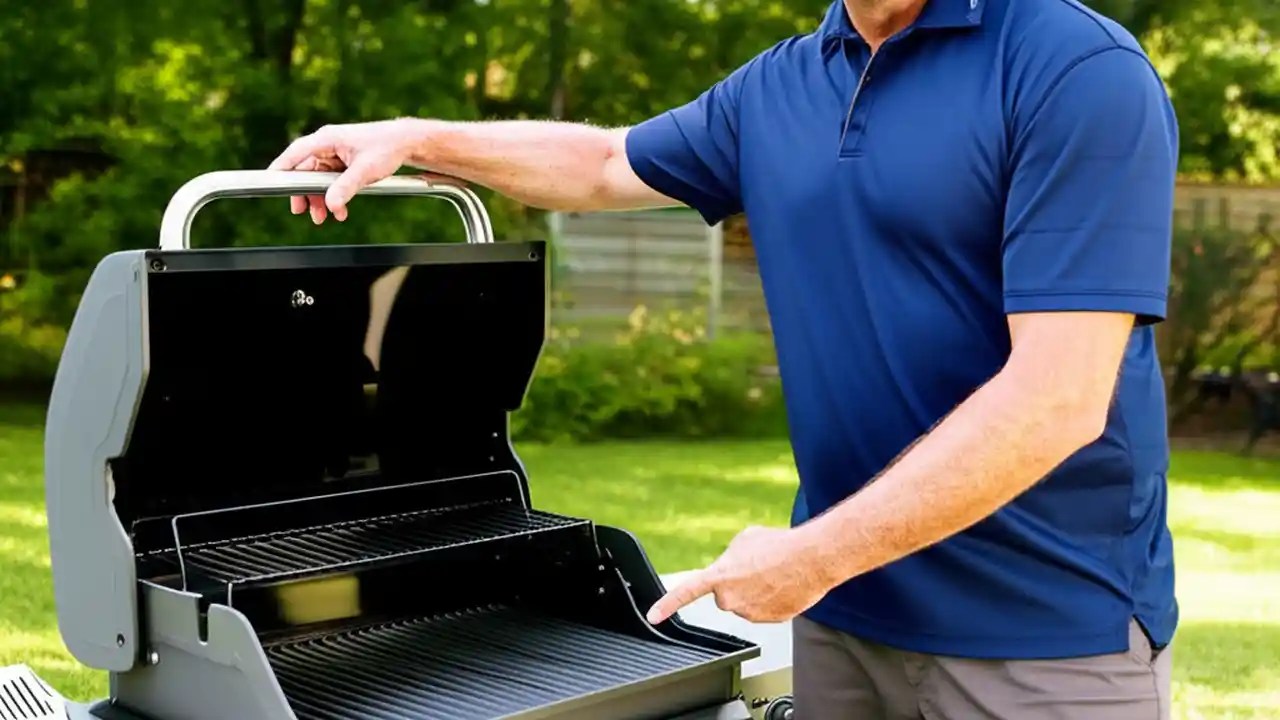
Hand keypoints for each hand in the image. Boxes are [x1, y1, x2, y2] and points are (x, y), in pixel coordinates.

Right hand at [268, 118, 431, 223]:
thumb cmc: (386, 148)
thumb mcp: (365, 170)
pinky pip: (330, 181)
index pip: (296, 153)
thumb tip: (331, 204)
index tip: (270, 181)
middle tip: (302, 211)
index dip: (282, 167)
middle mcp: (327, 144)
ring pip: (317, 179)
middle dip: (304, 193)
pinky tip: (339, 211)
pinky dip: (333, 196)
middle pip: (304, 170)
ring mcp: (334, 153)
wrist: (405, 143)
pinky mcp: (342, 162)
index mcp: (328, 138)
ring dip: (319, 198)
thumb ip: (346, 187)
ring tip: (322, 217)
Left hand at [646, 525, 831, 624]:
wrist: (811, 559)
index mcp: (720, 576)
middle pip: (726, 595)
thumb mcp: (745, 539)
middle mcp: (731, 599)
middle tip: (757, 568)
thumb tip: (732, 565)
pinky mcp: (770, 621)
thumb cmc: (779, 545)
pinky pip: (765, 610)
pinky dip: (773, 600)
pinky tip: (783, 584)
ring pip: (747, 603)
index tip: (653, 616)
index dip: (667, 604)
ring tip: (774, 573)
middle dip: (737, 584)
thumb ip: (730, 556)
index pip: (686, 592)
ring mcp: (750, 613)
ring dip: (756, 591)